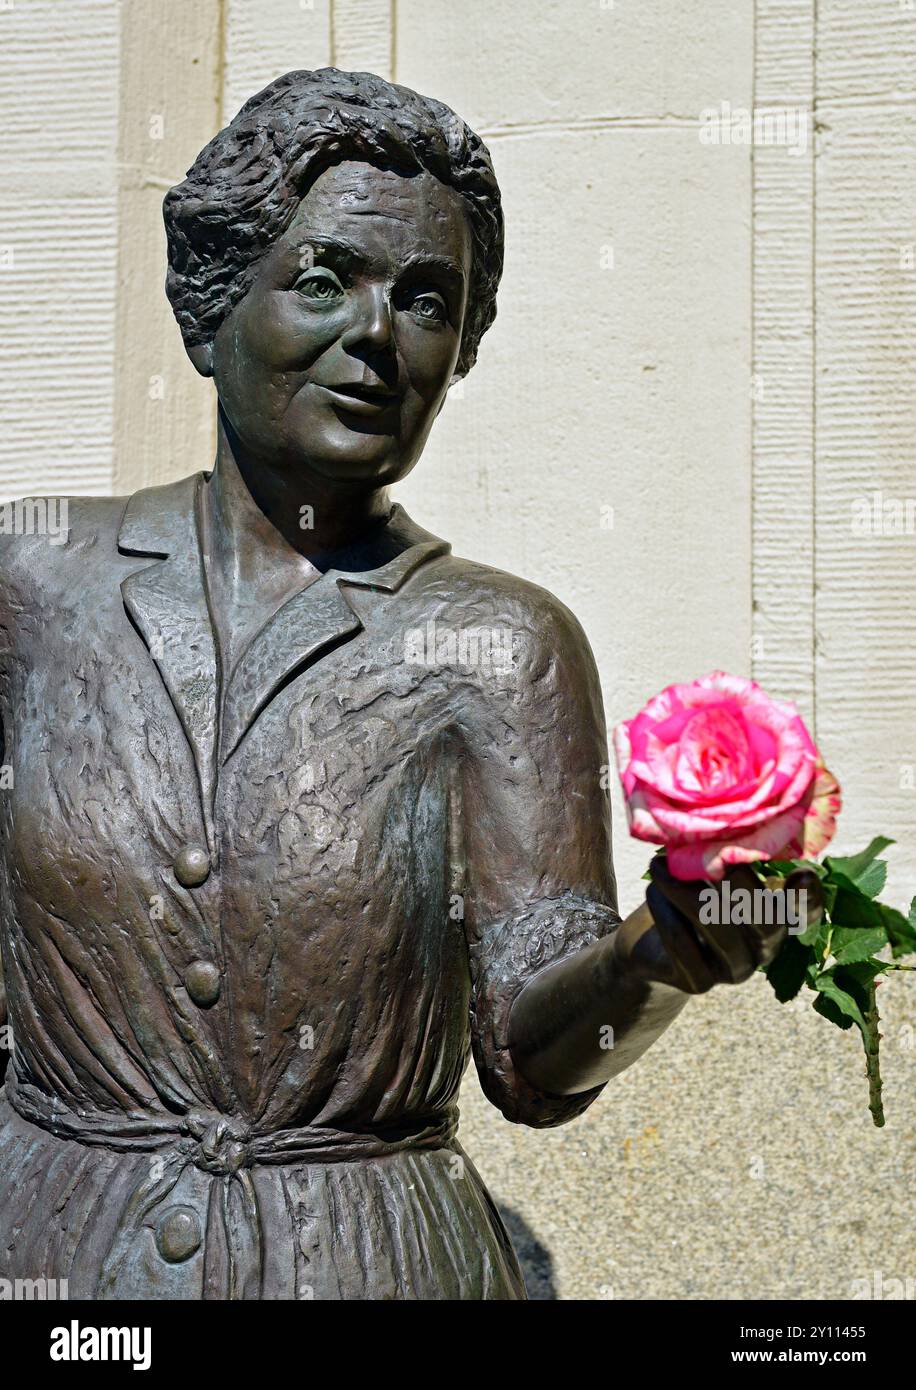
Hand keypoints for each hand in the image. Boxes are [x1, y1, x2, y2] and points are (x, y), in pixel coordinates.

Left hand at [613, 855, 823, 993]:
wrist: (651, 948)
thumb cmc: (688, 898)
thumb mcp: (710, 877)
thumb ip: (726, 859)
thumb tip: (722, 822)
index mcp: (776, 920)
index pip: (806, 914)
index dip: (810, 898)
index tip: (803, 872)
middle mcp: (763, 949)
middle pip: (764, 920)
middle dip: (739, 881)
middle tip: (709, 850)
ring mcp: (733, 970)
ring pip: (716, 925)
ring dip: (682, 888)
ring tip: (658, 863)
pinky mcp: (698, 982)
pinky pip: (681, 939)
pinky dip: (663, 908)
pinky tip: (653, 890)